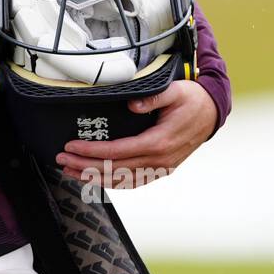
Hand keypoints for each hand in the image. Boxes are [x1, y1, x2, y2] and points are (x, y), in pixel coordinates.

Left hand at [55, 80, 217, 189]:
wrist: (212, 113)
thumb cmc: (191, 99)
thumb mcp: (174, 91)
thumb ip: (152, 97)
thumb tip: (131, 104)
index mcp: (159, 142)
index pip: (118, 152)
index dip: (92, 151)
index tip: (71, 146)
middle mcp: (160, 161)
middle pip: (115, 169)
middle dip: (85, 166)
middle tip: (61, 159)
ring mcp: (161, 168)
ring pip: (122, 180)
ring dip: (94, 178)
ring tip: (70, 171)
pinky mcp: (161, 169)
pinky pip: (133, 181)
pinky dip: (112, 182)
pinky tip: (95, 179)